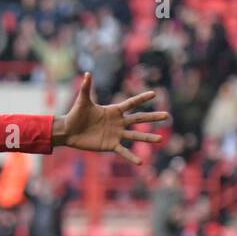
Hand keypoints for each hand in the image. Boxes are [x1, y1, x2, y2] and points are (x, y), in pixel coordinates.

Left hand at [52, 73, 168, 164]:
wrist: (69, 131)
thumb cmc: (75, 114)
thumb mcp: (82, 100)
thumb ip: (86, 87)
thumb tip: (87, 73)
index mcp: (114, 111)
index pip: (131, 103)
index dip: (142, 98)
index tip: (154, 93)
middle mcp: (118, 122)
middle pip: (139, 119)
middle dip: (153, 117)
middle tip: (167, 115)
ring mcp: (116, 134)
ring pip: (135, 136)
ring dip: (148, 138)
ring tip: (161, 139)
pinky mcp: (110, 145)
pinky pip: (123, 151)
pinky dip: (131, 157)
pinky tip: (140, 162)